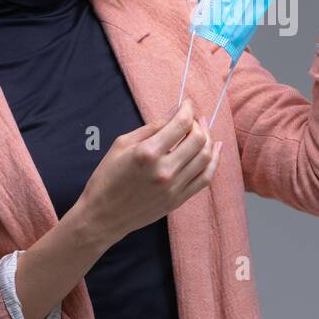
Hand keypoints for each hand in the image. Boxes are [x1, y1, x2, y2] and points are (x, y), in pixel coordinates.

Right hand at [77, 98, 221, 246]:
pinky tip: (215, 149)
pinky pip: (205, 178)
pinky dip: (214, 161)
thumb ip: (152, 127)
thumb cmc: (107, 177)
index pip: (180, 124)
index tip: (187, 103)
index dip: (188, 109)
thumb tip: (175, 111)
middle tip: (193, 118)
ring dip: (208, 139)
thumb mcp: (122, 144)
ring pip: (206, 158)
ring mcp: (174, 187)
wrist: (103, 215)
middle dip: (199, 123)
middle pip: (198, 139)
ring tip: (202, 131)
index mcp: (147, 153)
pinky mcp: (178, 200)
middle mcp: (164, 171)